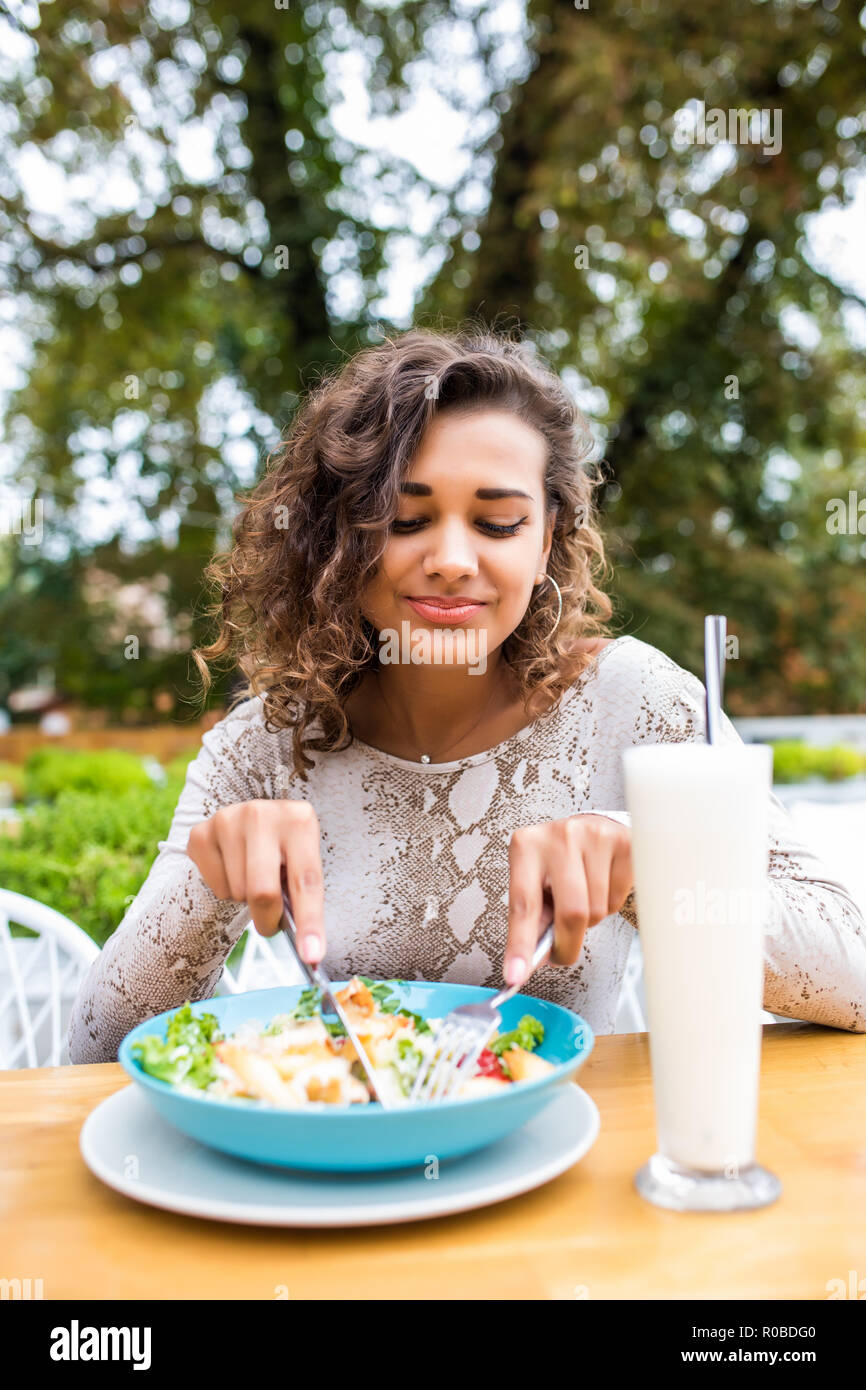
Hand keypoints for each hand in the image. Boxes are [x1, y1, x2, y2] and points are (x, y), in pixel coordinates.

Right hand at [186, 799, 324, 962]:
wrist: (252, 822)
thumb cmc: (285, 850)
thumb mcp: (302, 861)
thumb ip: (304, 897)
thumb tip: (310, 952)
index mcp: (299, 819)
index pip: (306, 881)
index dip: (310, 922)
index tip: (312, 957)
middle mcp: (262, 814)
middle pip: (262, 892)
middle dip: (268, 920)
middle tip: (272, 923)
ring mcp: (228, 820)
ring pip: (237, 893)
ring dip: (246, 900)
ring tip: (254, 877)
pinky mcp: (200, 833)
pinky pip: (215, 887)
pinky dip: (226, 890)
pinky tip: (233, 868)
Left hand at [504, 814, 633, 985]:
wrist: (592, 828)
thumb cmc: (558, 863)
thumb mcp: (536, 883)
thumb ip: (533, 920)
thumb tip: (530, 963)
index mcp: (527, 846)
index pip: (523, 904)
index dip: (520, 944)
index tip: (515, 975)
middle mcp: (560, 836)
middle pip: (572, 913)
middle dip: (568, 944)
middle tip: (563, 952)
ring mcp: (595, 837)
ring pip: (598, 910)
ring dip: (591, 920)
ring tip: (584, 898)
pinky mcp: (625, 843)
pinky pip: (619, 898)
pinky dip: (612, 904)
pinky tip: (603, 885)